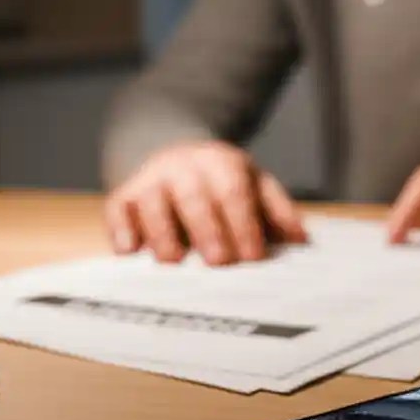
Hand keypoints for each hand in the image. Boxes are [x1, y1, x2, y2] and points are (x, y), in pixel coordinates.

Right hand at [104, 141, 307, 264]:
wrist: (177, 157)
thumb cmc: (223, 184)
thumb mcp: (256, 186)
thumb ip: (277, 212)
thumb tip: (301, 242)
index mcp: (222, 163)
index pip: (234, 193)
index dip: (244, 223)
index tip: (253, 257)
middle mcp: (184, 167)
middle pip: (194, 196)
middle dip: (207, 229)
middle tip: (219, 262)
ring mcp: (152, 180)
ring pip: (153, 202)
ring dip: (163, 232)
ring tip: (173, 262)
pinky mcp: (124, 195)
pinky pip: (118, 209)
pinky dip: (121, 229)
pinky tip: (129, 251)